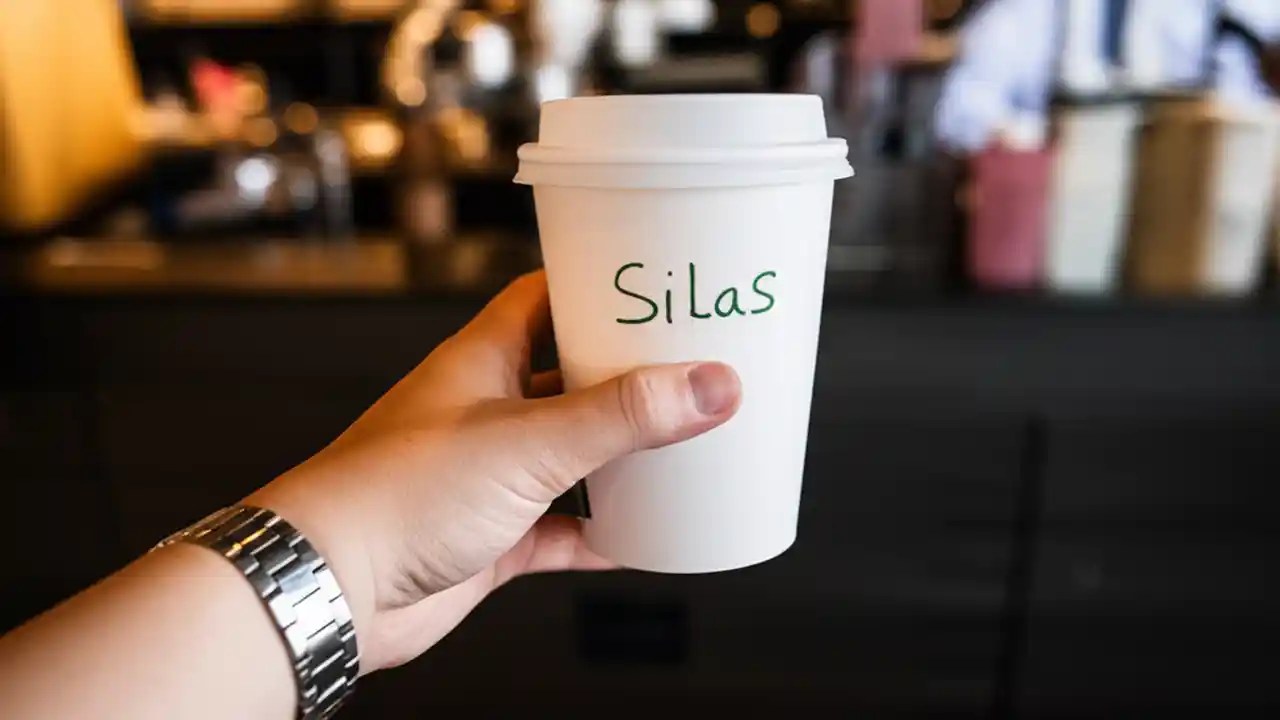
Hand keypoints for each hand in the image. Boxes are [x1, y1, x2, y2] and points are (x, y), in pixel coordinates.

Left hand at [248, 271, 741, 671]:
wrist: (331, 586)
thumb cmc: (398, 494)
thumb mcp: (527, 441)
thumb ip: (621, 416)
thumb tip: (711, 383)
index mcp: (484, 359)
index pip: (547, 297)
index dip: (600, 285)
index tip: (659, 282)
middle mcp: (487, 410)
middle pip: (572, 377)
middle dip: (630, 377)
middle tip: (694, 370)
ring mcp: (489, 475)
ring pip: (572, 455)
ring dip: (621, 457)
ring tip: (684, 448)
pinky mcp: (492, 537)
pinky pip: (562, 530)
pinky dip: (602, 534)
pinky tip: (643, 538)